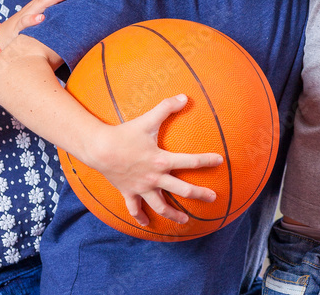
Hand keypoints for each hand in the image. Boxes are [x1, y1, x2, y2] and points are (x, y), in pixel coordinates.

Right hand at [0, 0, 83, 45]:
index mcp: (44, 1)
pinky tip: (41, 18)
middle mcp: (37, 4)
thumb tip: (77, 2)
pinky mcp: (20, 27)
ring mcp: (28, 14)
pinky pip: (26, 23)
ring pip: (42, 3)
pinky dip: (33, 20)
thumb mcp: (46, 15)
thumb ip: (59, 8)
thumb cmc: (30, 26)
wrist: (4, 38)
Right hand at [89, 94, 222, 225]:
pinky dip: (140, 217)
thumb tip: (184, 96)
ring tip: (185, 221)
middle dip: (199, 194)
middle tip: (213, 198)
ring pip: (161, 206)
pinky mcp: (129, 192)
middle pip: (182, 190)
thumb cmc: (125, 133)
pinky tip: (146, 223)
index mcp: (162, 160)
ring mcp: (142, 187)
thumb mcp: (147, 120)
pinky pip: (134, 209)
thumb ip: (166, 108)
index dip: (206, 161)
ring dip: (174, 215)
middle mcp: (155, 177)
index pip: (190, 162)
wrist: (99, 148)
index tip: (220, 161)